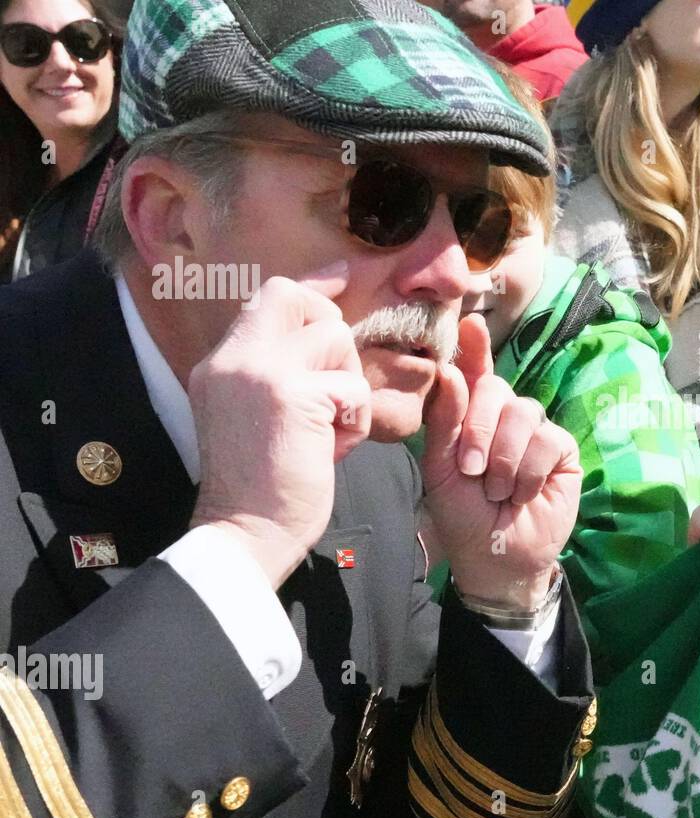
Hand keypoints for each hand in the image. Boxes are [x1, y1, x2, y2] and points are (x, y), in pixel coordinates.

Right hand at [189, 263, 371, 588]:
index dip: (313, 289)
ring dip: (348, 384)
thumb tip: (326, 332)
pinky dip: (355, 420)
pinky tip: (331, 449)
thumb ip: (278, 372)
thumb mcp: (257, 414)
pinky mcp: (293, 395)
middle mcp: (233, 358)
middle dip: (332, 329)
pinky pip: (353, 386)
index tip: (343, 279)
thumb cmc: (263, 485)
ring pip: (335, 336)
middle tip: (334, 383)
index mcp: (221, 363)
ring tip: (329, 428)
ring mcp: (260, 372)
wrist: (246, 533)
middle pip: (294, 295)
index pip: (268, 296)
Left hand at [421, 314, 581, 609]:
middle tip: (471, 470)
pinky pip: (547, 439)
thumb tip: (451, 371)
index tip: (470, 323)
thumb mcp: (440, 470)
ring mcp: (535, 431)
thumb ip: (446, 422)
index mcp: (470, 416)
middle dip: (480, 430)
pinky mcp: (562, 450)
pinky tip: (523, 493)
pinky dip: (528, 470)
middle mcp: (504, 416)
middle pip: (497, 390)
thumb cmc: (462, 516)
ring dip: (504, 459)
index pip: (473, 373)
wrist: (496, 558)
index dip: (474, 348)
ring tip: (497, 491)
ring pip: (522, 414)